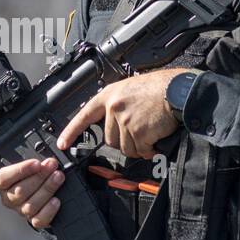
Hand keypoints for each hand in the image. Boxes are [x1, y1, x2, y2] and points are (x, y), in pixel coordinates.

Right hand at [0, 156, 65, 229]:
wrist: (40, 186)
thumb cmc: (33, 172)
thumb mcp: (30, 162)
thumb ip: (33, 157)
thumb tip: (46, 156)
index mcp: (3, 182)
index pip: (4, 178)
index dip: (21, 170)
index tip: (37, 163)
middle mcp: (9, 198)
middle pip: (20, 191)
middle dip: (40, 176)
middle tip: (52, 165)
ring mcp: (20, 210)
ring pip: (30, 205)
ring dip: (47, 189)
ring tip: (58, 177)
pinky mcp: (33, 220)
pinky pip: (38, 220)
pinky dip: (48, 210)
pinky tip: (56, 200)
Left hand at [56, 67, 184, 158]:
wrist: (177, 90)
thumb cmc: (158, 89)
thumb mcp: (130, 90)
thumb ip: (117, 106)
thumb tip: (113, 126)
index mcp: (108, 96)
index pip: (84, 116)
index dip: (71, 131)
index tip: (62, 144)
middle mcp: (113, 107)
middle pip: (110, 139)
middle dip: (125, 140)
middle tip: (140, 130)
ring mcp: (124, 120)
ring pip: (126, 148)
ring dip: (139, 146)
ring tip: (150, 131)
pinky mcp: (137, 132)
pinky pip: (140, 150)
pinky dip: (150, 148)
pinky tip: (156, 136)